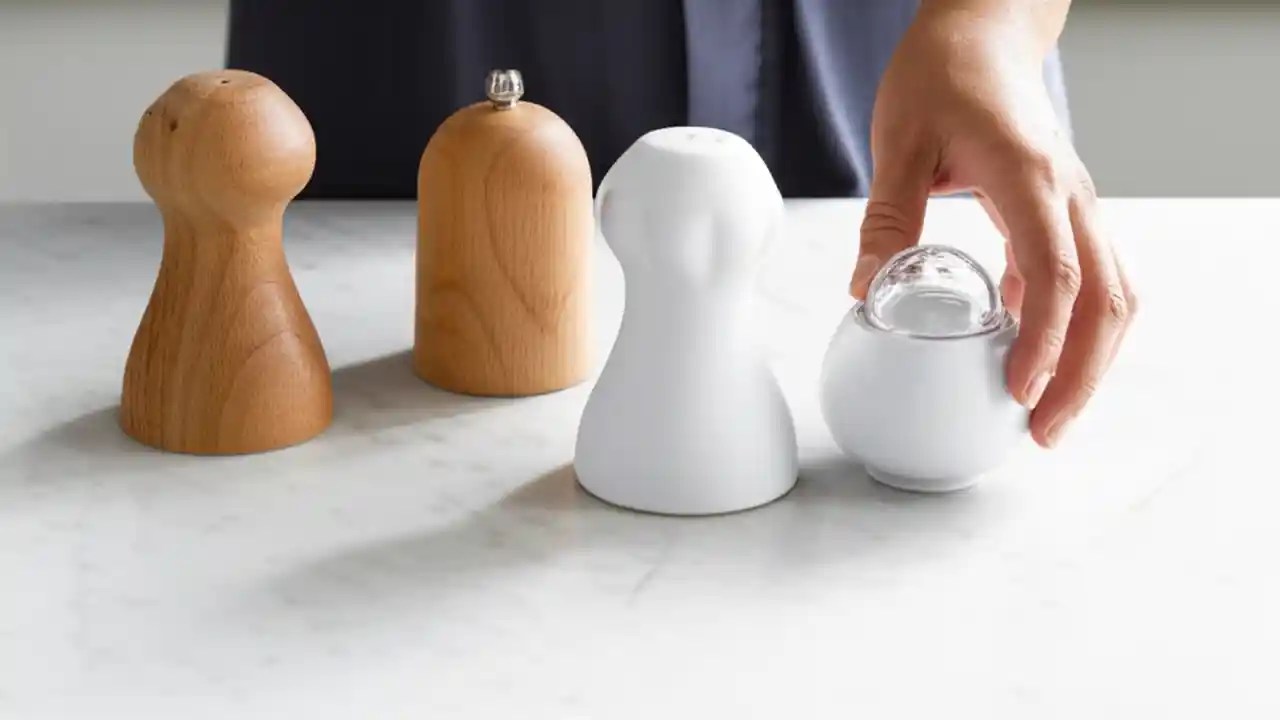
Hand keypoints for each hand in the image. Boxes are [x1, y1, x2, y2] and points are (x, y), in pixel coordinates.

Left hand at [850, 5, 1136, 447]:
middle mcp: (1069, 195)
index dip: (1045, 342)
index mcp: (1029, 178)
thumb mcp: (899, 143)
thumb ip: (887, 220)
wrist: (982, 34)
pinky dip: (1071, 327)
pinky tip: (1028, 357)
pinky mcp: (1064, 211)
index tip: (1022, 392)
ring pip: (1112, 293)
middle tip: (1044, 432)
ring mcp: (1075, 203)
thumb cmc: (943, 76)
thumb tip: (867, 293)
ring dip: (1090, 358)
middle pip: (1107, 299)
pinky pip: (1089, 279)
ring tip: (1048, 413)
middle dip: (1084, 374)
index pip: (1057, 275)